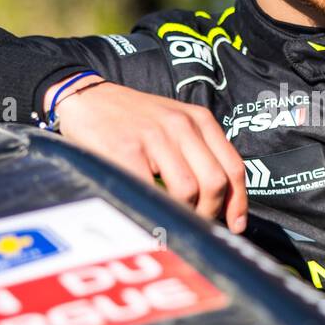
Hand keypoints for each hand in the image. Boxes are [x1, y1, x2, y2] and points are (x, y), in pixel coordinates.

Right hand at [45, 75, 247, 233]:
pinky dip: (155, 212)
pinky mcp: (127, 150)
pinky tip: (151, 218)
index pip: (233, 166)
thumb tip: (219, 200)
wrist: (86, 98)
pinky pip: (152, 192)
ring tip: (172, 222)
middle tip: (197, 226)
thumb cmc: (131, 120)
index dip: (237, 202)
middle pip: (215, 182)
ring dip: (183, 216)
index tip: (234, 224)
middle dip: (210, 213)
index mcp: (198, 120)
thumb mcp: (172, 123)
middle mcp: (181, 125)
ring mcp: (154, 137)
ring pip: (188, 191)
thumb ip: (196, 151)